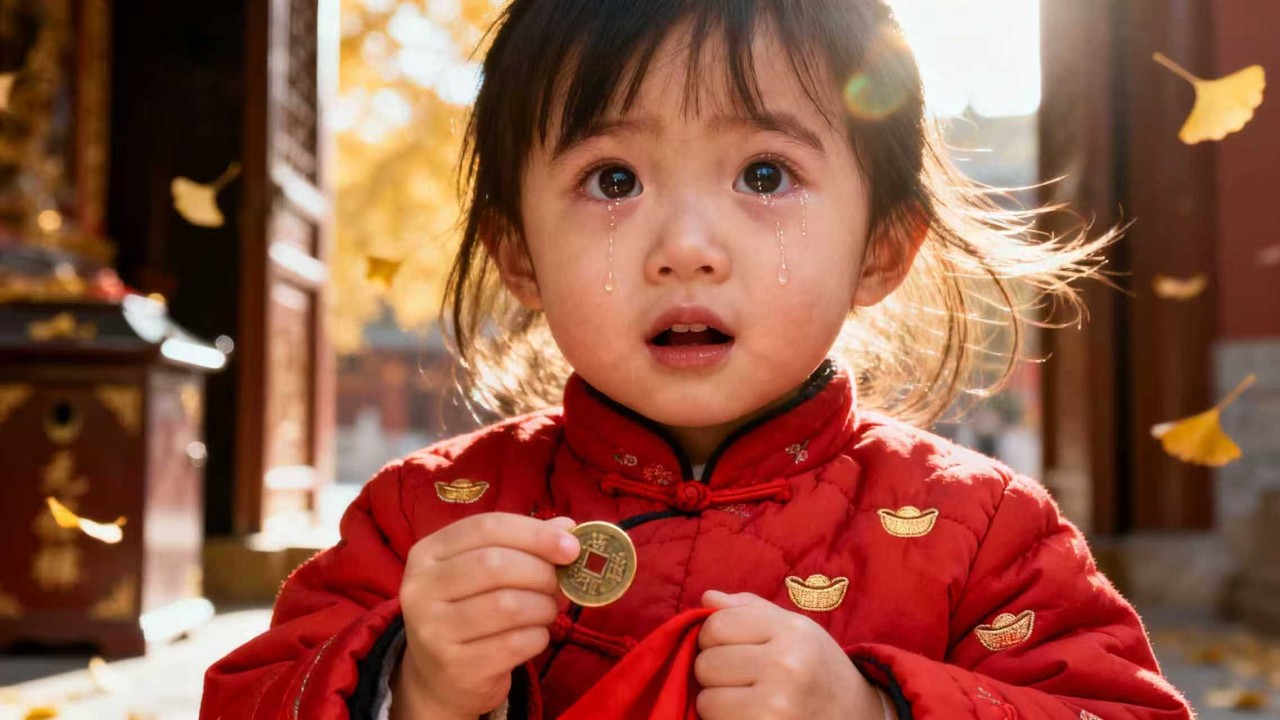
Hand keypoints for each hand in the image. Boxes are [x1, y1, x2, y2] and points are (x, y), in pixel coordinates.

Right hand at [393, 513, 579, 719]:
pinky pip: (514, 643)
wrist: (440, 679)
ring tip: (547, 610)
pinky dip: (538, 636)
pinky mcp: (455, 667)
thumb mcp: (484, 571)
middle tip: (560, 583)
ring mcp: (434, 631)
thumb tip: (568, 527)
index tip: (571, 546)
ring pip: (508, 605)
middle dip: (541, 572)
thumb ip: (522, 544)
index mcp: (427, 553)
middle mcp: (421, 589)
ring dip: (543, 606)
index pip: (486, 527)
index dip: (535, 533)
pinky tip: (535, 636)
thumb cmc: (469, 611)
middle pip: (495, 564)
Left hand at [694, 591, 884, 719]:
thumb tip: (707, 598)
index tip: (730, 647)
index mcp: (792, 631)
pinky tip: (750, 714)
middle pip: (707, 664)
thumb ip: (749, 609)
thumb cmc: (817, 667)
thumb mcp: (794, 627)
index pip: (716, 626)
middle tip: (741, 677)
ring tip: (745, 698)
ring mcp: (778, 706)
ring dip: (717, 702)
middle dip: (715, 671)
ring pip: (706, 700)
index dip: (713, 637)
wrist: (855, 715)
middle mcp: (787, 666)